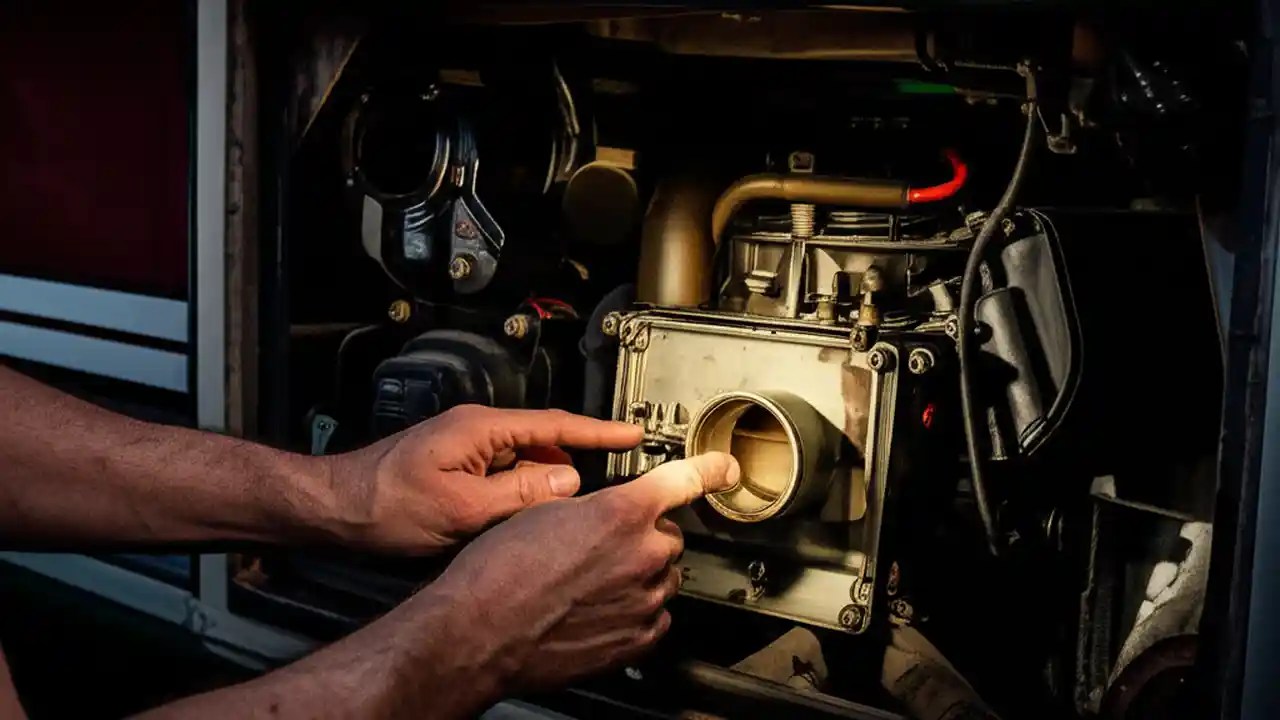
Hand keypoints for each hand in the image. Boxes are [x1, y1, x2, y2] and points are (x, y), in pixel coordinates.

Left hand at [328, 405, 642, 553]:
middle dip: (575, 466)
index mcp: (482, 428)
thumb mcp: (461, 508)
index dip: (599, 432)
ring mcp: (465, 448)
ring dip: (545, 485)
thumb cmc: (384, 505)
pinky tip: (528, 518)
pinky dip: (522, 493)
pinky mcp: (455, 467)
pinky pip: (503, 475)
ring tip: (570, 512)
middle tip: (608, 489)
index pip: (555, 426)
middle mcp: (476, 431)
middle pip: (543, 444)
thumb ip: (519, 495)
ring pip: (524, 464)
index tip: (633, 434)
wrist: (333, 509)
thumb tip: (568, 484)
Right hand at [428, 451, 739, 692]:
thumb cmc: (497, 572)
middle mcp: (643, 555)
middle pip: (666, 534)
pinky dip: (635, 610)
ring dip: (638, 574)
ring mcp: (644, 600)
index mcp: (621, 513)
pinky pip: (655, 616)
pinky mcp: (638, 639)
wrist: (476, 633)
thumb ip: (591, 505)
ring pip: (662, 575)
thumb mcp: (542, 511)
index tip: (725, 468)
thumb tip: (604, 508)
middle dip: (641, 536)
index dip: (710, 469)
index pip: (685, 480)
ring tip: (588, 584)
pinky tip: (596, 610)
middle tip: (597, 547)